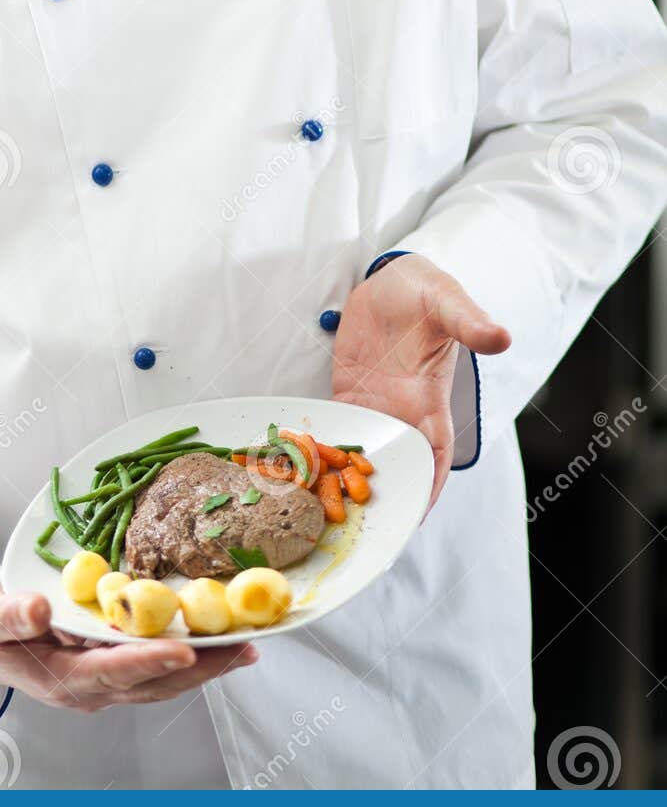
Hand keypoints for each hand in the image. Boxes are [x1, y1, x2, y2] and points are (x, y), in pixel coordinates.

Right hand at [0, 579, 257, 711]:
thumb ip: (11, 614)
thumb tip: (39, 607)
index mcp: (61, 679)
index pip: (112, 672)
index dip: (149, 662)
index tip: (185, 651)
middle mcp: (89, 690)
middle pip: (152, 683)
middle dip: (200, 669)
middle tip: (243, 649)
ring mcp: (103, 685)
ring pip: (161, 681)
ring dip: (205, 667)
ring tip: (246, 648)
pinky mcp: (110, 672)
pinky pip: (155, 669)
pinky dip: (188, 659)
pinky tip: (215, 645)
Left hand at [332, 253, 510, 509]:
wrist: (392, 279)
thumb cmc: (425, 290)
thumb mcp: (447, 300)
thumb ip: (469, 321)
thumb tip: (501, 336)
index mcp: (430, 396)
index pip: (434, 451)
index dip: (429, 483)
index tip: (417, 513)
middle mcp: (402, 409)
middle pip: (397, 462)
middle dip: (386, 494)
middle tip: (363, 527)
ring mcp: (374, 403)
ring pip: (365, 452)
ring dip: (350, 479)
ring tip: (328, 513)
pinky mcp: (348, 392)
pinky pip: (338, 428)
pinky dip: (326, 449)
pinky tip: (305, 473)